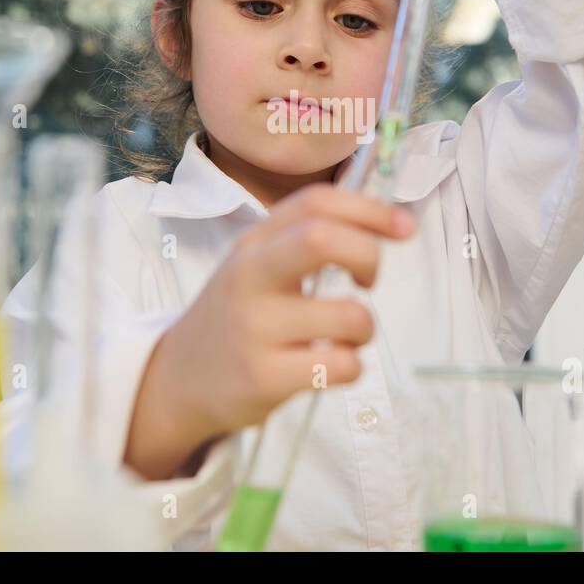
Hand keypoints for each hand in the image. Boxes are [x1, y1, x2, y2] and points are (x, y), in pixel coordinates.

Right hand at [124, 184, 417, 480]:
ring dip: (365, 327)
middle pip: (321, 239)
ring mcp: (254, 328)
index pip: (316, 203)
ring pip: (349, 315)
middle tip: (368, 281)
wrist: (180, 379)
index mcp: (255, 242)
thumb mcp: (258, 266)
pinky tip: (328, 366)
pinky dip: (352, 366)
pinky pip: (341, 365)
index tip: (404, 228)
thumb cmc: (239, 316)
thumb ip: (308, 239)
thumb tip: (390, 222)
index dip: (370, 209)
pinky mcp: (263, 377)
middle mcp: (249, 277)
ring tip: (344, 337)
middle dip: (368, 256)